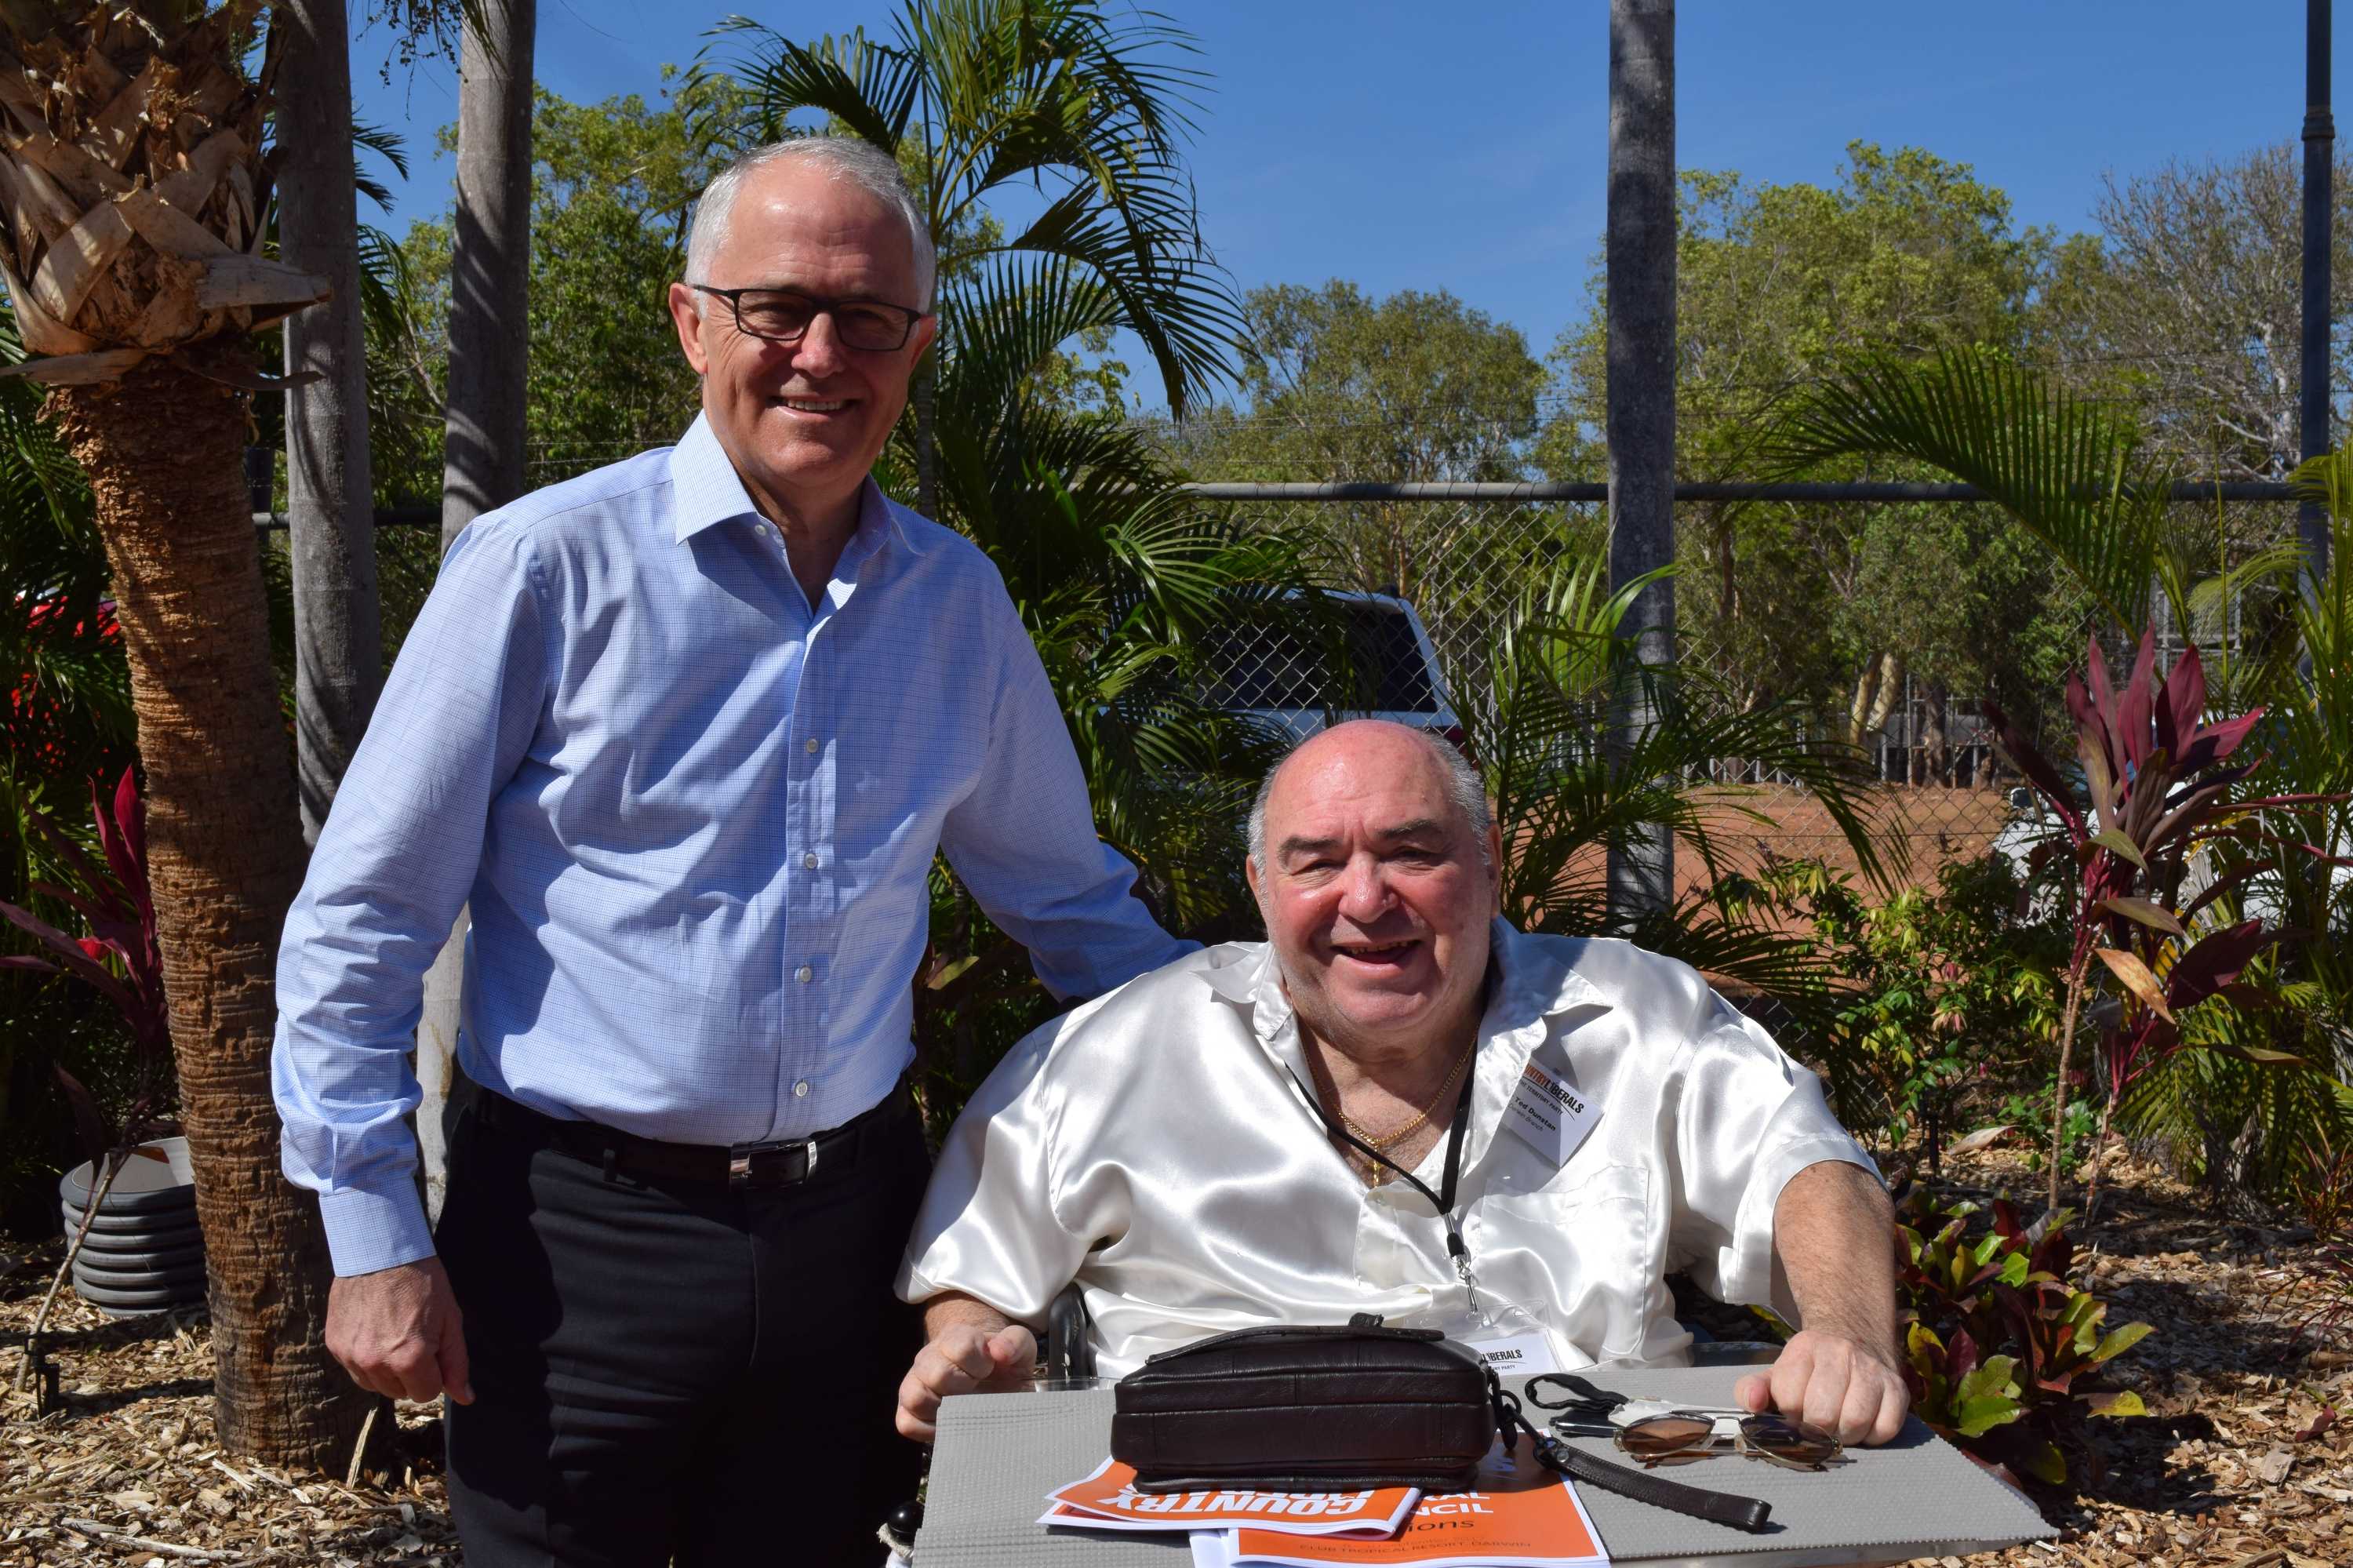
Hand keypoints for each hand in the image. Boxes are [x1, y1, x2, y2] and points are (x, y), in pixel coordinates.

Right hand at [325, 1255, 472, 1405]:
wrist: (380, 1251)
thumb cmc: (421, 1282)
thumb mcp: (449, 1320)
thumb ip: (456, 1363)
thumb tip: (465, 1398)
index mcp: (409, 1358)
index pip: (426, 1393)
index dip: (434, 1373)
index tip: (433, 1348)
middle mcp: (375, 1363)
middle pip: (399, 1392)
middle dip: (411, 1372)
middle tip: (413, 1336)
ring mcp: (350, 1356)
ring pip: (374, 1385)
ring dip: (386, 1369)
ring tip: (393, 1333)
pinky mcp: (334, 1346)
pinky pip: (354, 1369)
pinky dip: (366, 1358)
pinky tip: (375, 1330)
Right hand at [895, 1321, 1037, 1442]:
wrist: (990, 1379)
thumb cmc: (1003, 1364)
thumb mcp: (1020, 1348)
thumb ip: (1015, 1343)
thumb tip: (999, 1352)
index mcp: (956, 1337)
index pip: (961, 1347)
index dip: (980, 1364)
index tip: (989, 1371)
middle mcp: (929, 1357)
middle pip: (936, 1373)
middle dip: (964, 1388)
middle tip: (977, 1392)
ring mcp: (915, 1384)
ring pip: (915, 1397)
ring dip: (944, 1410)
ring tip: (963, 1410)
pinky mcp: (908, 1411)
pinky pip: (907, 1423)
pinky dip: (929, 1430)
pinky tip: (951, 1424)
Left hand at [1734, 1328, 1907, 1445]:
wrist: (1854, 1339)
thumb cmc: (1810, 1369)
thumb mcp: (1777, 1374)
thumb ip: (1753, 1389)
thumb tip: (1753, 1403)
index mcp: (1804, 1348)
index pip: (1789, 1397)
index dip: (1789, 1414)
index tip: (1794, 1412)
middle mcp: (1840, 1352)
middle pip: (1823, 1414)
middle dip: (1815, 1430)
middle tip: (1817, 1426)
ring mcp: (1872, 1369)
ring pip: (1855, 1422)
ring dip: (1844, 1436)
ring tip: (1838, 1428)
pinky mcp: (1898, 1388)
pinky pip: (1886, 1428)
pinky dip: (1872, 1437)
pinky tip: (1863, 1426)